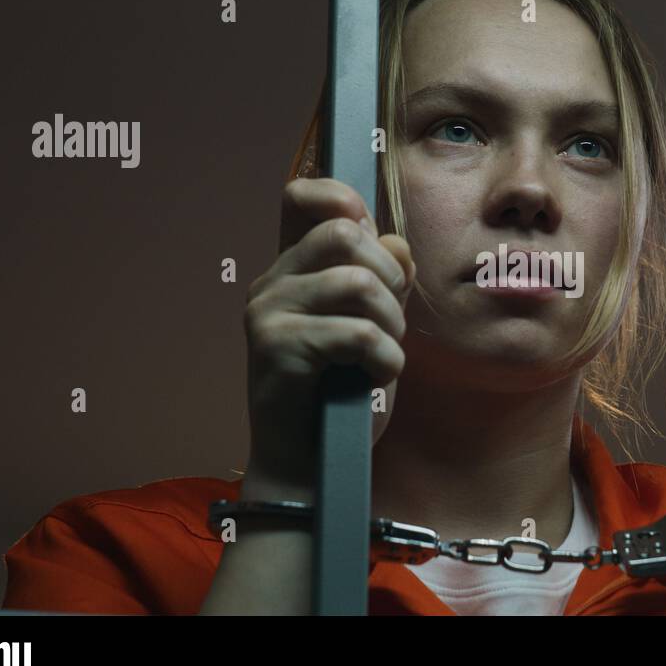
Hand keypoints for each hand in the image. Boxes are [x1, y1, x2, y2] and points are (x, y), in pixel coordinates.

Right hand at [242, 178, 414, 486]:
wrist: (310, 469)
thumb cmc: (342, 399)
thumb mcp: (374, 329)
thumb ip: (384, 282)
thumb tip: (397, 243)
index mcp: (292, 273)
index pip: (300, 197)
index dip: (340, 197)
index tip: (368, 230)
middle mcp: (272, 284)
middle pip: (345, 234)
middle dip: (389, 277)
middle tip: (391, 324)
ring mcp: (268, 313)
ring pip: (357, 281)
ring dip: (390, 323)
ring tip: (383, 357)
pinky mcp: (276, 347)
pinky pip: (358, 332)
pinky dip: (385, 358)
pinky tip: (377, 378)